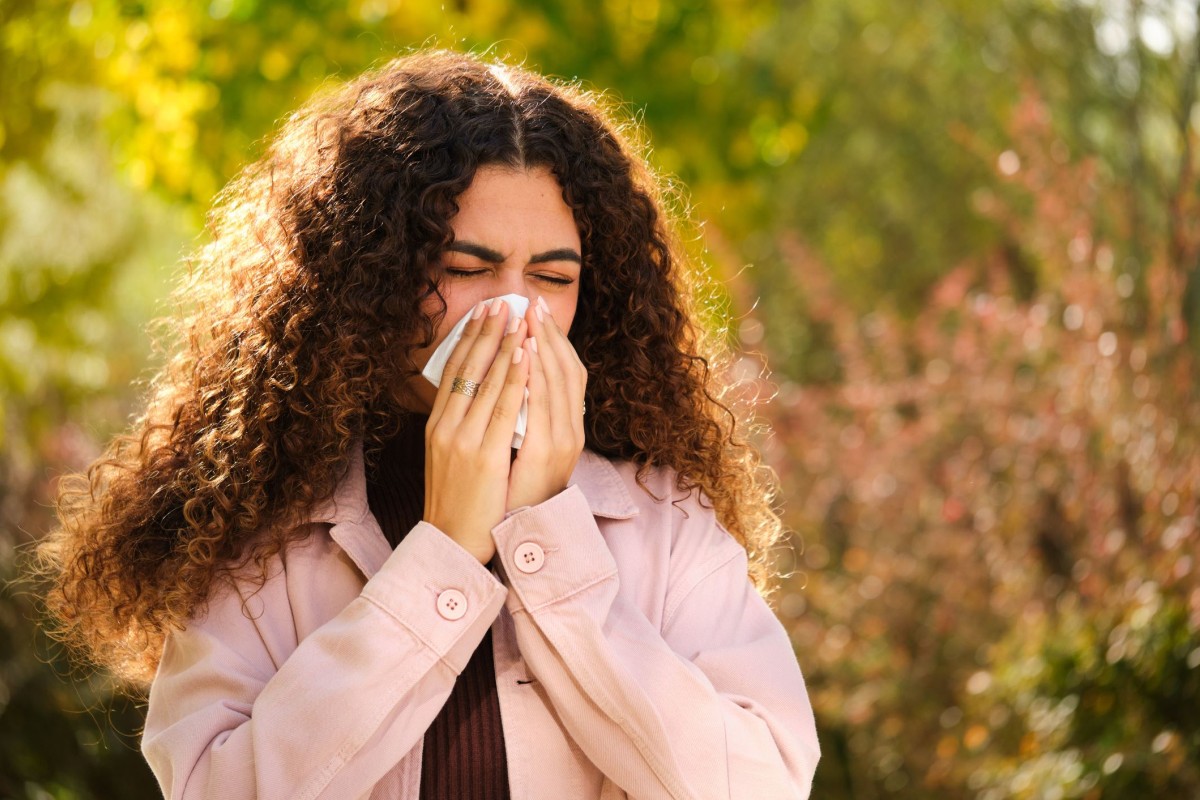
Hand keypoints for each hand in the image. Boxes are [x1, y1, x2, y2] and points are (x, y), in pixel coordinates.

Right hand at [424, 300, 529, 562]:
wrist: (452, 542)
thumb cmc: (457, 501)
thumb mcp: (451, 457)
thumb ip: (461, 427)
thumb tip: (477, 398)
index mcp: (438, 425)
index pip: (453, 371)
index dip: (469, 339)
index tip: (484, 313)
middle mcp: (446, 427)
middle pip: (467, 367)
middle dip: (487, 331)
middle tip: (503, 301)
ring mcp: (463, 440)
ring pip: (486, 381)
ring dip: (505, 344)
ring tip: (519, 316)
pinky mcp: (482, 455)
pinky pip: (502, 407)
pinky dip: (514, 377)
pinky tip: (525, 355)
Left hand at [507, 295, 586, 511]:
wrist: (506, 537)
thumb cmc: (509, 496)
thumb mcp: (522, 453)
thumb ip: (524, 419)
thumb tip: (514, 383)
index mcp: (567, 431)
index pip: (568, 374)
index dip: (555, 342)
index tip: (539, 312)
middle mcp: (570, 434)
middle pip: (565, 372)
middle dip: (548, 335)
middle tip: (534, 302)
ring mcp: (560, 443)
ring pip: (554, 383)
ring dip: (541, 348)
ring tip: (527, 317)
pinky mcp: (542, 454)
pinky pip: (537, 406)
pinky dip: (531, 377)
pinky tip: (522, 354)